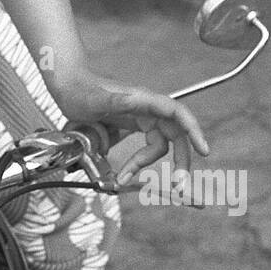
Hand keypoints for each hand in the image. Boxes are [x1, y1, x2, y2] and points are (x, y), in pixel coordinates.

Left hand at [51, 69, 208, 189]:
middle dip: (181, 159)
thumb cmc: (80, 89)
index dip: (193, 130)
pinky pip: (145, 146)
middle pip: (175, 134)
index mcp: (143, 99)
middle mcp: (147, 108)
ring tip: (126, 177)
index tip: (202, 149)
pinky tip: (125, 171)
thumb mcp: (94, 98)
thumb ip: (115, 101)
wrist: (67, 85)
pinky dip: (138, 161)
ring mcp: (141, 117)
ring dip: (147, 164)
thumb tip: (137, 101)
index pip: (177, 113)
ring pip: (160, 144)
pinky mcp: (133, 125)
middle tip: (179, 184)